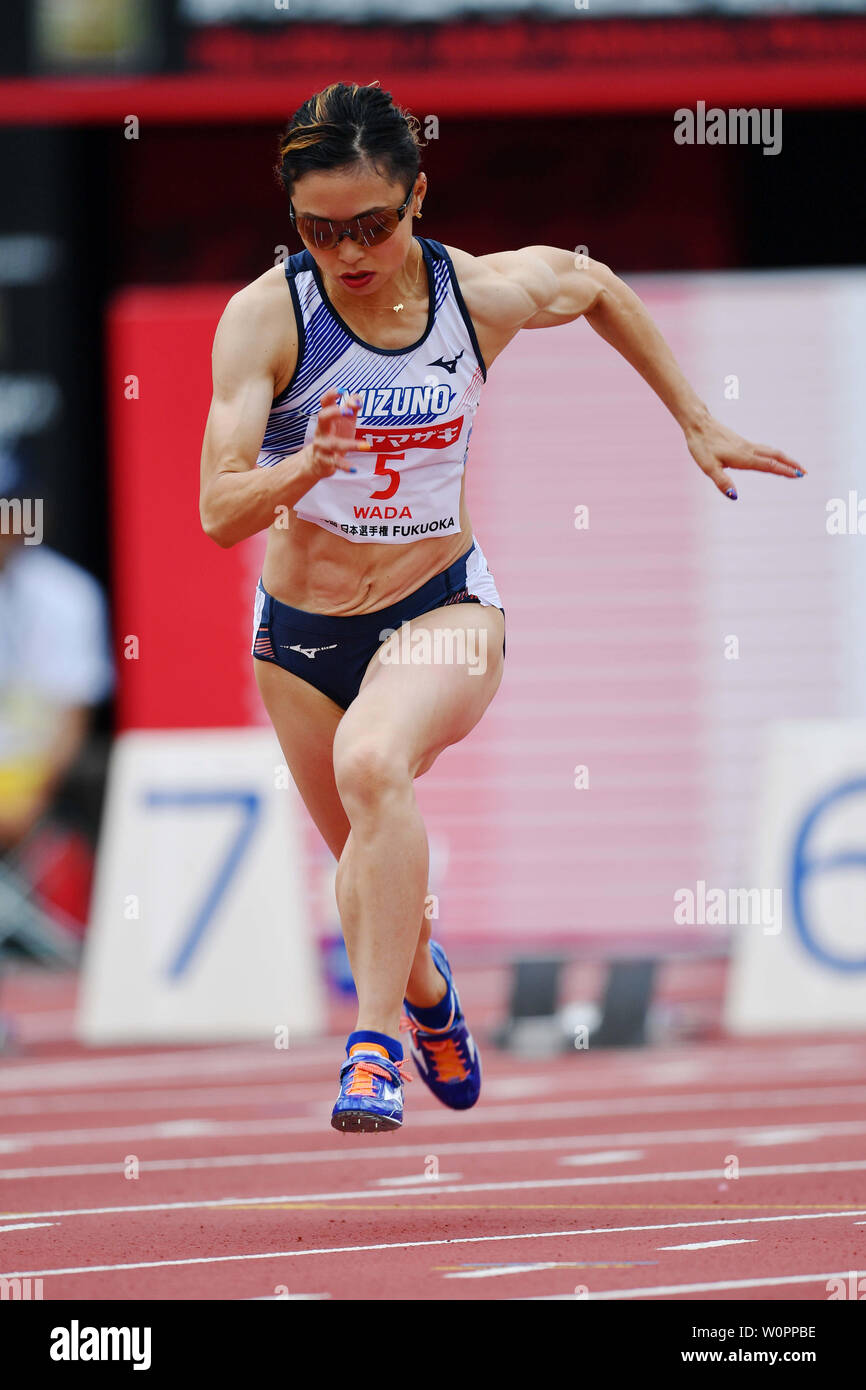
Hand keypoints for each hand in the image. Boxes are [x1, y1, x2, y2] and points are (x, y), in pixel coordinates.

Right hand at [304, 389, 369, 480]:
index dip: (331, 395)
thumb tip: (357, 398)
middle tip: (350, 411)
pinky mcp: (325, 461)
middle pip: (323, 417)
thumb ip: (352, 407)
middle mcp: (321, 430)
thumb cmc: (335, 436)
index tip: (342, 391)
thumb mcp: (345, 421)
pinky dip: (345, 466)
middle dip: (335, 412)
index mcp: (326, 418)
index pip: (325, 402)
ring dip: (351, 444)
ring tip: (366, 446)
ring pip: (334, 444)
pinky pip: (335, 463)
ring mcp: (322, 446)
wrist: (318, 462)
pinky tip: (354, 469)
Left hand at [685, 414, 805, 499]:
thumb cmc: (701, 446)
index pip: (769, 465)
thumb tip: (734, 496)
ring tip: (794, 466)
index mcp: (743, 458)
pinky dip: (774, 454)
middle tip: (805, 472)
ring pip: (771, 451)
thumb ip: (722, 482)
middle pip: (776, 456)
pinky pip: (764, 449)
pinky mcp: (742, 442)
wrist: (698, 424)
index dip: (784, 471)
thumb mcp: (708, 468)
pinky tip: (774, 458)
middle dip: (791, 464)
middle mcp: (748, 450)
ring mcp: (746, 445)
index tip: (799, 475)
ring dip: (785, 458)